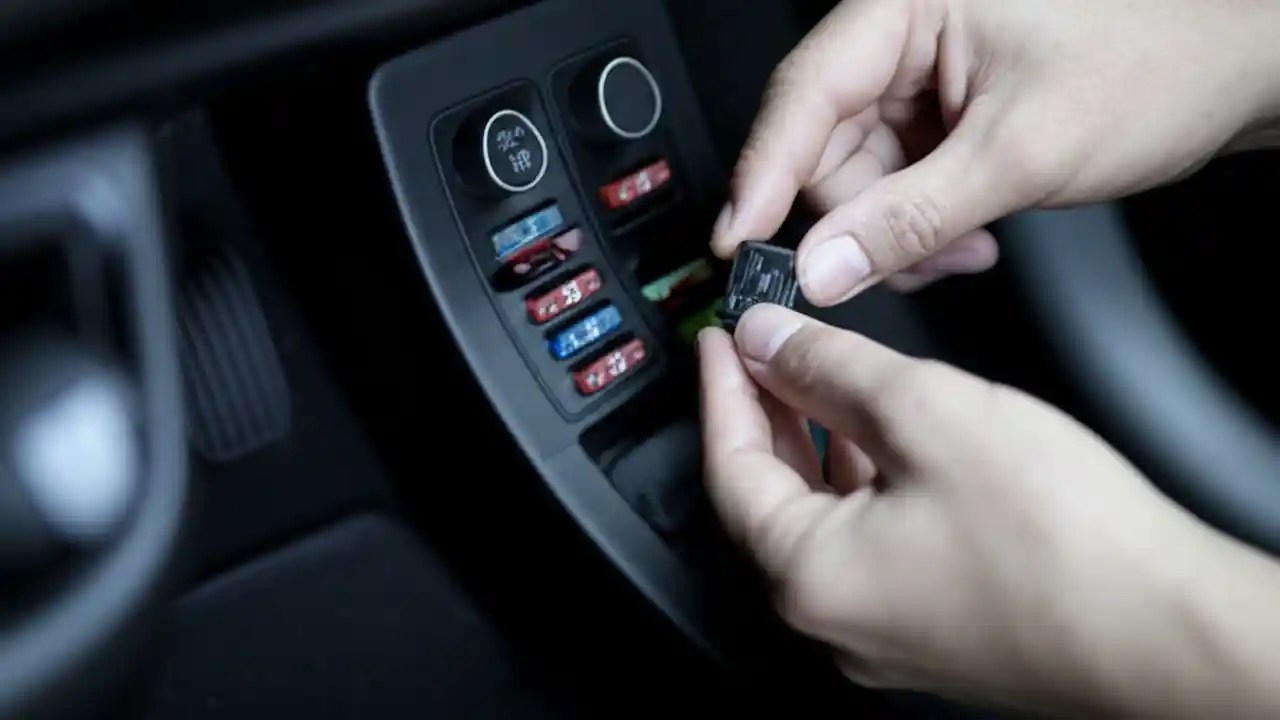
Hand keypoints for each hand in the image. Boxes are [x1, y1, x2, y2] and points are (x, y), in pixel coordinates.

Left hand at [698, 305, 1279, 717]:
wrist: (1169, 631)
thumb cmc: (1062, 540)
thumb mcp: (925, 411)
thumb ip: (830, 369)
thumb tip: (769, 342)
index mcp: (808, 575)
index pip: (728, 468)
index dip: (722, 391)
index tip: (721, 340)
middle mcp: (833, 620)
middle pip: (768, 499)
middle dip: (765, 416)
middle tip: (762, 351)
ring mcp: (884, 635)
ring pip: (821, 523)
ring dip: (816, 449)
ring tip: (818, 384)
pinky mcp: (933, 632)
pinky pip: (868, 549)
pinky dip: (861, 488)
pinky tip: (883, 449)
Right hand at [712, 0, 1279, 300]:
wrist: (1231, 67)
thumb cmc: (1155, 63)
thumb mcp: (1019, 153)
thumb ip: (907, 217)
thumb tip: (822, 267)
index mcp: (907, 4)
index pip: (804, 94)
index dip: (763, 175)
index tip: (738, 244)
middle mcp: (903, 31)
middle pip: (822, 142)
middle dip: (853, 217)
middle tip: (898, 263)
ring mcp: (921, 71)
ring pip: (856, 172)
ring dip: (892, 228)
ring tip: (958, 246)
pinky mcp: (940, 105)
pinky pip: (893, 177)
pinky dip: (918, 219)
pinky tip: (964, 233)